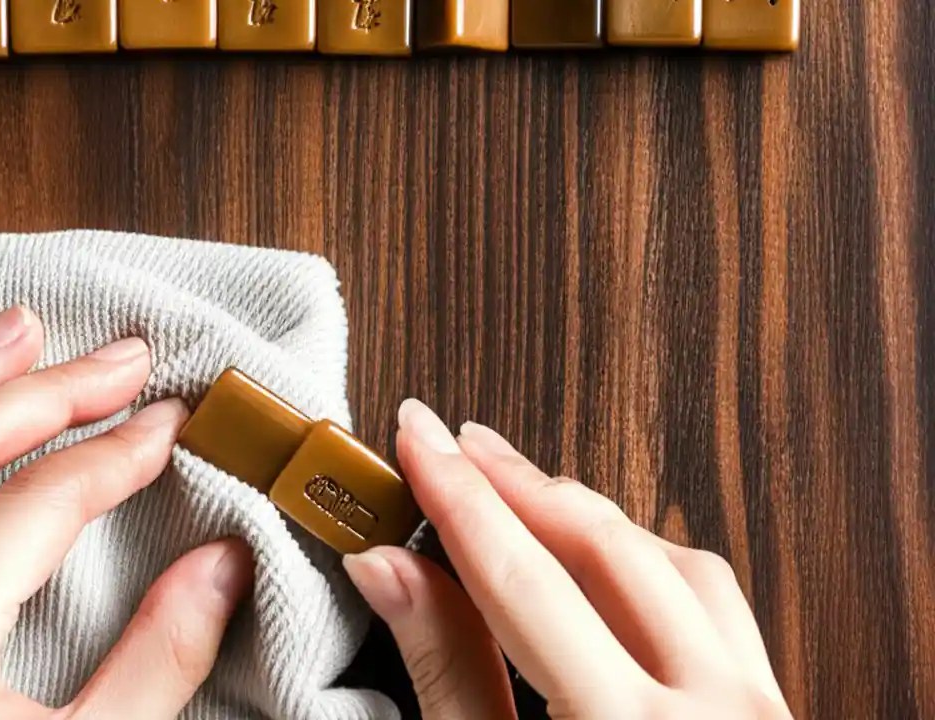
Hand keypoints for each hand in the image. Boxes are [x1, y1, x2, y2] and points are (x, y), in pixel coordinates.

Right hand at [343, 400, 791, 719]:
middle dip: (518, 481)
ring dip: (582, 510)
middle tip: (449, 439)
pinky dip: (644, 554)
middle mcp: (712, 709)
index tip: (414, 433)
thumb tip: (389, 566)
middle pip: (605, 548)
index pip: (526, 581)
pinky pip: (712, 596)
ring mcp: (757, 707)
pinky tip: (600, 548)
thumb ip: (451, 673)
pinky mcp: (770, 707)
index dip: (460, 497)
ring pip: (670, 558)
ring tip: (512, 483)